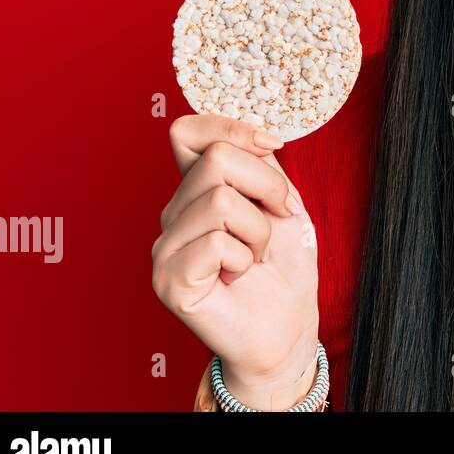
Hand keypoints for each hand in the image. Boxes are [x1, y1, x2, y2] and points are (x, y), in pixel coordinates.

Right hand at [151, 115, 320, 409]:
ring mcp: (165, 247)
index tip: (272, 146)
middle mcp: (173, 215)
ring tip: (254, 257)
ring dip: (258, 230)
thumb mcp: (282, 203)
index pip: (187, 132)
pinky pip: (215, 242)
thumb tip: (259, 137)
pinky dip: (244, 258)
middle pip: (217, 159)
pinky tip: (238, 277)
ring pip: (219, 200)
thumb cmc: (285, 268)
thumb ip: (262, 167)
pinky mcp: (168, 280)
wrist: (288, 326)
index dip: (230, 127)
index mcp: (196, 191)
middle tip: (276, 223)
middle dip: (267, 187)